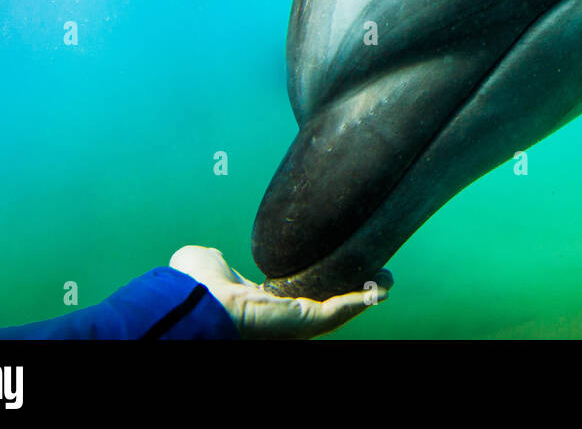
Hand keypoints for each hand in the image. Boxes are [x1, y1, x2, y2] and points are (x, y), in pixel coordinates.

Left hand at [169, 245, 391, 338]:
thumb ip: (221, 262)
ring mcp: (292, 323)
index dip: (319, 281)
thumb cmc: (192, 286)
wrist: (194, 301)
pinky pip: (336, 313)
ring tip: (389, 280)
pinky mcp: (301, 325)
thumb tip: (221, 257)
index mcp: (260, 302)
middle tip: (376, 273)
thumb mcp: (209, 264)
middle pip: (325, 303)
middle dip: (353, 289)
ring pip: (337, 310)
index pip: (296, 296)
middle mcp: (280, 317)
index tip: (337, 267)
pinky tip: (382, 289)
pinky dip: (361, 302)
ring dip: (365, 295)